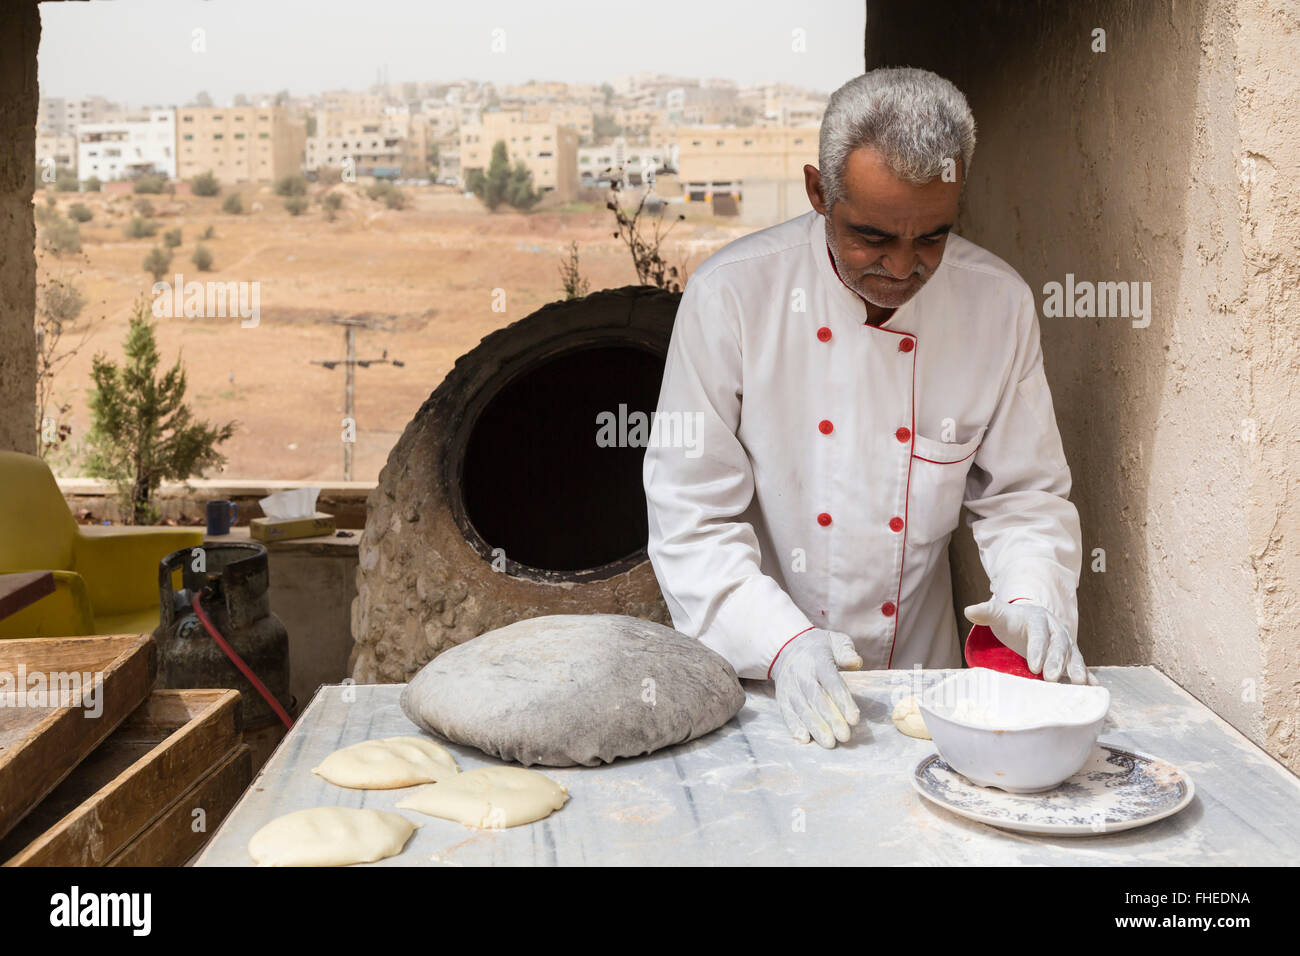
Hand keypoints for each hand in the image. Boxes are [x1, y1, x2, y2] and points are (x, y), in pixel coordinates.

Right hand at [770, 628, 861, 747]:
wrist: (786, 647)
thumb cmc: (819, 647)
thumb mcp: (834, 641)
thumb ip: (846, 651)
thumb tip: (856, 662)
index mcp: (818, 660)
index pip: (831, 682)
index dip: (843, 701)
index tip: (854, 719)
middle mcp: (802, 674)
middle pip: (817, 699)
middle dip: (831, 719)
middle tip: (845, 737)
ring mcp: (790, 687)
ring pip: (802, 709)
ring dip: (815, 728)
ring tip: (829, 743)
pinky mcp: (782, 697)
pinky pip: (787, 713)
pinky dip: (794, 726)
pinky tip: (804, 740)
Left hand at [964, 599, 1088, 682]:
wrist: (1027, 621)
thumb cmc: (1012, 620)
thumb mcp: (999, 615)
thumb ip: (986, 613)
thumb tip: (969, 611)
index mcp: (1038, 619)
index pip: (1038, 633)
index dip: (1037, 649)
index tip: (1033, 666)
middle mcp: (1055, 629)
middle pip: (1059, 645)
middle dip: (1057, 661)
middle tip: (1052, 678)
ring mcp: (1065, 642)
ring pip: (1073, 654)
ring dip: (1077, 668)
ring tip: (1080, 684)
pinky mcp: (1071, 655)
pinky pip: (1080, 664)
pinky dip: (1088, 675)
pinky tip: (1093, 687)